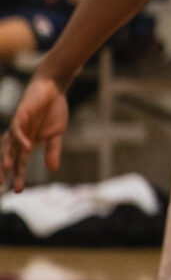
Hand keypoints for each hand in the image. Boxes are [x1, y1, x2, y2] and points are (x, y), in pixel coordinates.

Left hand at [1, 77, 68, 192]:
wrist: (53, 88)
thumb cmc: (53, 109)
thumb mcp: (56, 134)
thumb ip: (52, 151)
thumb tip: (52, 169)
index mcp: (26, 141)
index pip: (19, 162)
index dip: (18, 176)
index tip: (18, 191)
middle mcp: (19, 136)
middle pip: (8, 156)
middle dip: (5, 171)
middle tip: (2, 186)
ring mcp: (18, 126)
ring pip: (8, 144)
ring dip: (7, 157)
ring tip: (7, 170)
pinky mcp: (21, 115)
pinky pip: (18, 129)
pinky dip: (21, 138)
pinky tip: (26, 147)